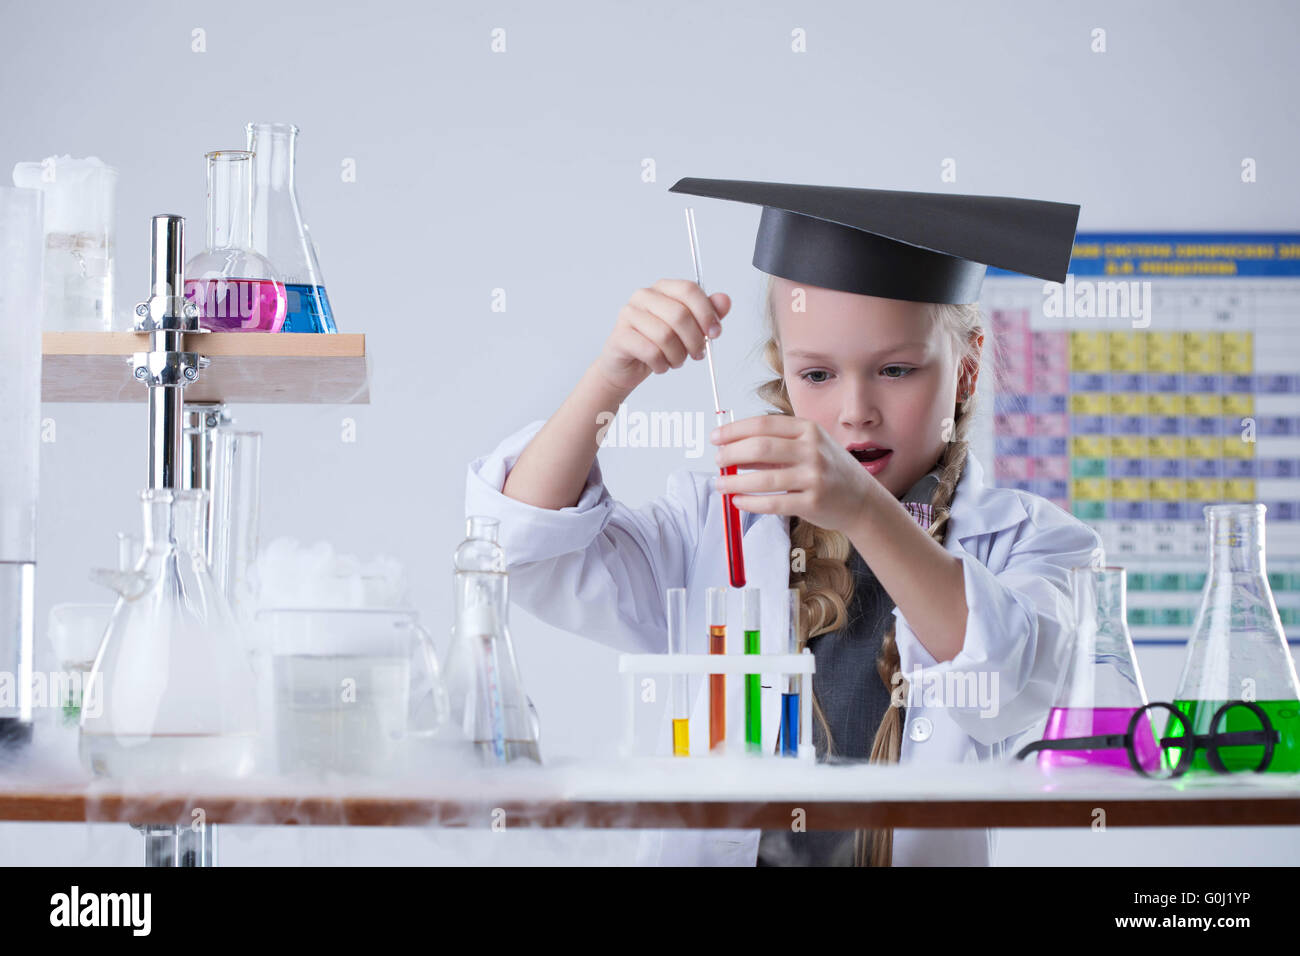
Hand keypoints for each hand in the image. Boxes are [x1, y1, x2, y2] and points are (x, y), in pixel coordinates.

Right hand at [594, 279, 730, 393]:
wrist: (628, 365)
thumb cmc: (659, 343)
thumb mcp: (689, 328)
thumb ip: (707, 313)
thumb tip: (724, 300)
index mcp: (663, 288)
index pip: (689, 290)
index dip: (706, 312)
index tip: (715, 332)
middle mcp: (644, 296)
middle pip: (679, 314)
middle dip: (694, 340)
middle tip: (698, 353)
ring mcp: (629, 315)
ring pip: (665, 336)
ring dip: (678, 356)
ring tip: (677, 361)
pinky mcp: (620, 336)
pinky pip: (650, 351)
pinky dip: (661, 364)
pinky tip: (661, 366)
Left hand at [712, 414, 876, 533]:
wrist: (862, 499)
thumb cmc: (829, 470)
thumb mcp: (807, 448)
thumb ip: (774, 446)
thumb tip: (732, 449)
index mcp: (808, 429)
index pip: (764, 424)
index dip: (735, 430)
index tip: (716, 437)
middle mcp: (813, 450)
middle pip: (761, 447)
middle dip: (731, 454)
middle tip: (717, 460)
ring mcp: (814, 476)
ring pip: (764, 479)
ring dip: (735, 482)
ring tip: (720, 484)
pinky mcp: (813, 502)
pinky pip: (773, 503)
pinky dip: (750, 502)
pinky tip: (738, 501)